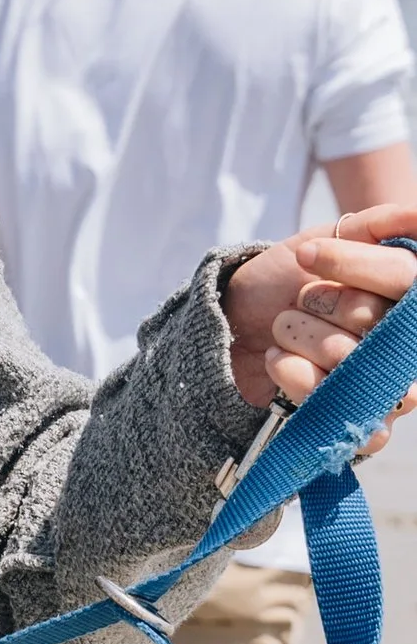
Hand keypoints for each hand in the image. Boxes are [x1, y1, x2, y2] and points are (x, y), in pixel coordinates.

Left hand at [223, 207, 416, 441]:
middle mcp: (410, 346)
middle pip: (372, 318)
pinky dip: (294, 376)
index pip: (403, 276)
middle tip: (301, 301)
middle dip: (319, 302)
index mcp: (410, 298)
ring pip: (349, 360)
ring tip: (284, 328)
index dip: (353, 264)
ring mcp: (392, 390)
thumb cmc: (295, 280)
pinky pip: (339, 407)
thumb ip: (374, 226)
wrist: (244, 325)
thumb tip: (414, 214)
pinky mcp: (366, 428)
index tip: (306, 255)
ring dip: (297, 335)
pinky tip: (278, 359)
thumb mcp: (329, 239)